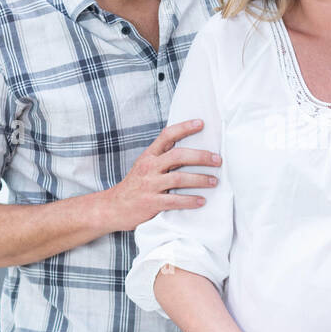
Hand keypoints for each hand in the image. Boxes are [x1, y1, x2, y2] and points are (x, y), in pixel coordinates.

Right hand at [102, 119, 220, 230]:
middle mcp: (149, 168)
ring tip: (214, 181)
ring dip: (200, 179)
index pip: (167, 136)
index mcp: (149, 156)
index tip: (202, 124)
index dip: (184, 128)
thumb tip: (190, 151)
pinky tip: (201, 201)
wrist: (112, 208)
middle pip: (178, 156)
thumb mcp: (145, 166)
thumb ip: (163, 158)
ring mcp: (150, 185)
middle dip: (201, 156)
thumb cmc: (135, 186)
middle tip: (218, 159)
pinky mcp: (151, 203)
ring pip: (179, 178)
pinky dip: (190, 201)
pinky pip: (175, 201)